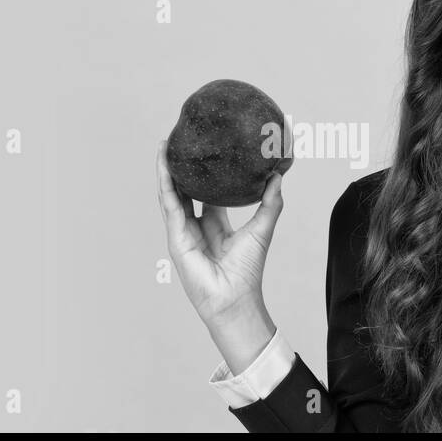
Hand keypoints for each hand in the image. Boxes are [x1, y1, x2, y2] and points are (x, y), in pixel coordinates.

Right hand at [155, 140, 283, 325]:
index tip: (206, 153)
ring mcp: (183, 232)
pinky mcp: (176, 236)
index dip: (205, 175)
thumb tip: (277, 177)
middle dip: (180, 168)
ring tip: (165, 146)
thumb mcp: (262, 229)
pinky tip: (164, 167)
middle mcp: (196, 227)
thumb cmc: (247, 271)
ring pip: (171, 194)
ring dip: (167, 171)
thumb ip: (270, 203)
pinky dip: (165, 184)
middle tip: (180, 142)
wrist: (234, 298)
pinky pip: (169, 205)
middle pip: (184, 191)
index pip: (206, 194)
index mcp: (214, 225)